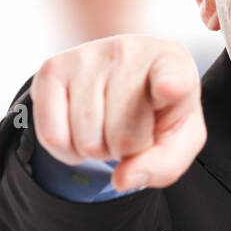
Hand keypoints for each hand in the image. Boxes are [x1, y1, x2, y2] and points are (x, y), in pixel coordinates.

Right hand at [31, 35, 205, 191]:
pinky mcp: (52, 68)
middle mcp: (130, 51)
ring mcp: (87, 55)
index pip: (173, 76)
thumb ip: (164, 164)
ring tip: (108, 126)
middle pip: (123, 137)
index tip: (171, 87)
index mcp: (173, 63)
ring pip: (87, 141)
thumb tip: (122, 180)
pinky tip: (81, 130)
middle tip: (131, 129)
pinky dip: (67, 151)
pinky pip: (53, 137)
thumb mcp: (178, 139)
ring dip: (97, 150)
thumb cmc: (159, 110)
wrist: (125, 80)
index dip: (171, 85)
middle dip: (126, 150)